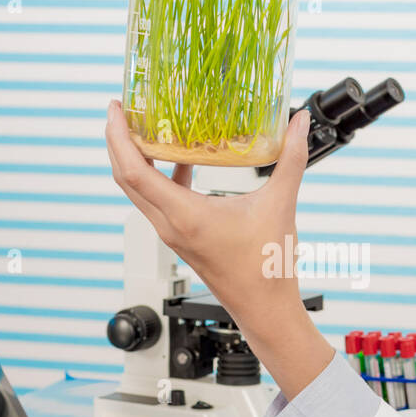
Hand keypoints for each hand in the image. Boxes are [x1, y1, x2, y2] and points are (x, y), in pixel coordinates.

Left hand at [105, 101, 309, 317]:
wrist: (264, 308)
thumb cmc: (267, 268)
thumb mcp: (281, 205)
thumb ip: (291, 160)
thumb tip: (298, 124)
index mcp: (184, 216)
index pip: (133, 171)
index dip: (119, 136)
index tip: (117, 108)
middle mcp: (170, 225)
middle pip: (124, 177)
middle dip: (117, 140)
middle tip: (122, 108)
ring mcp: (172, 233)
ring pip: (138, 190)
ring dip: (134, 159)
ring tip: (144, 128)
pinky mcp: (181, 237)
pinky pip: (157, 200)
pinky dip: (159, 176)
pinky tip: (181, 160)